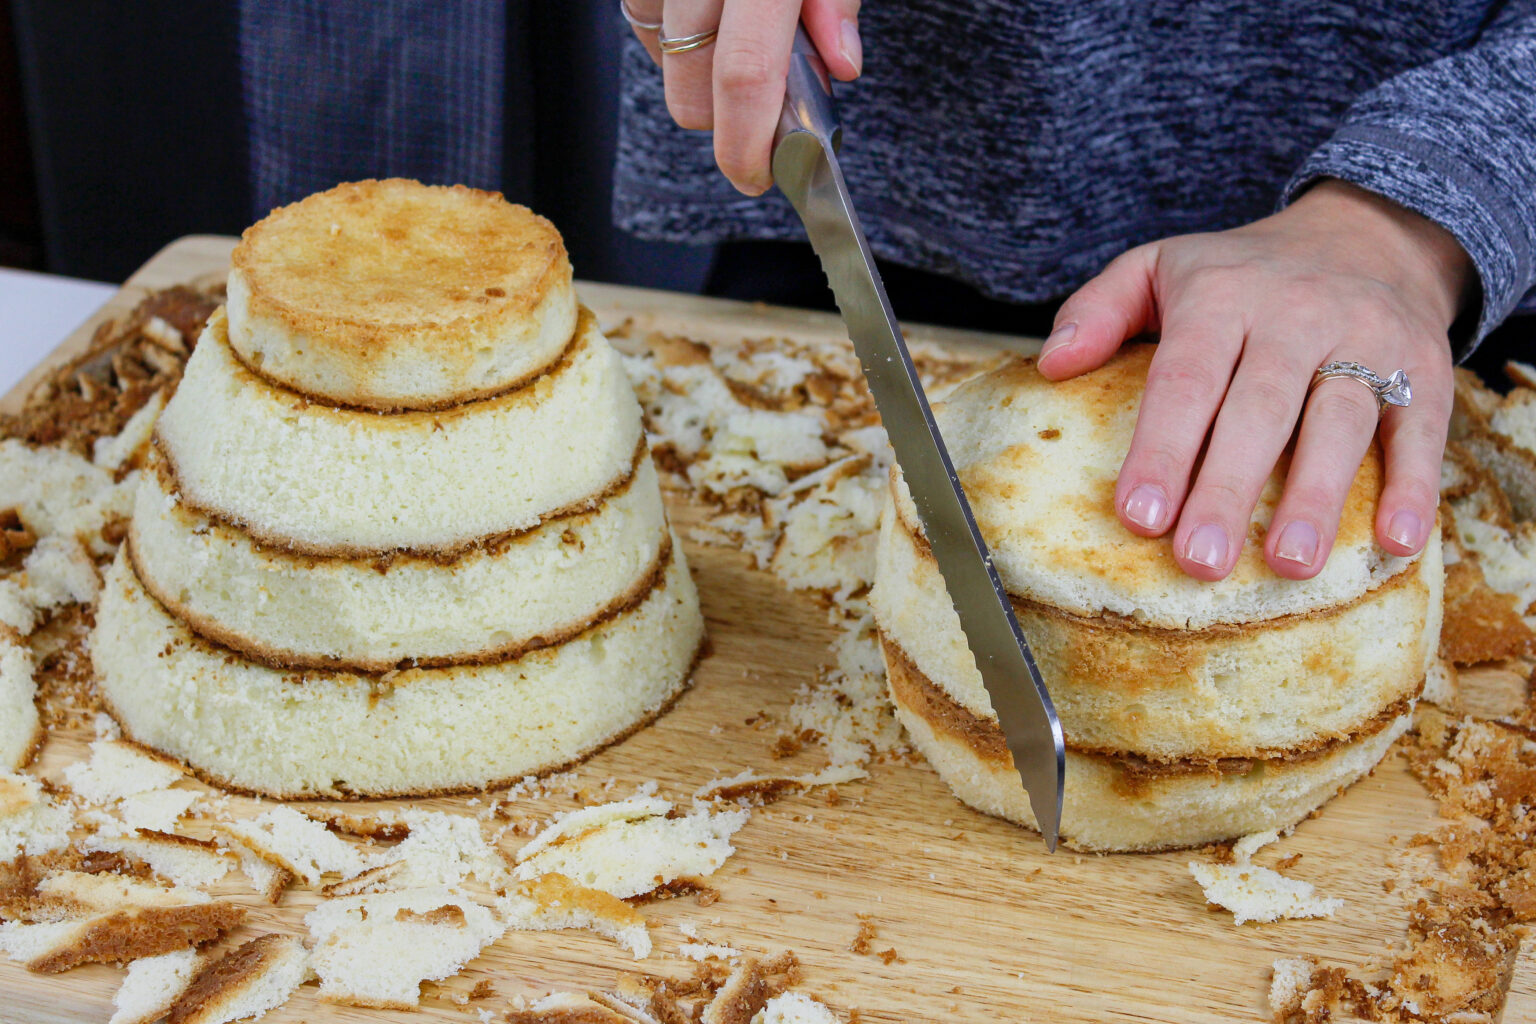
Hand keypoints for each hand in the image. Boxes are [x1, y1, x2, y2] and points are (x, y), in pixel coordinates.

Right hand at [624, 0, 862, 193]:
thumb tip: (844, 63)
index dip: (746, 143)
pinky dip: (675, 41)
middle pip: (692, 88)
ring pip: (664, 61)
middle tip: (765, 105)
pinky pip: (646, 25)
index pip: (745, 75)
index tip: (757, 176)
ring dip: (699, 75)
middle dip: (726, 121)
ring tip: (740, 40)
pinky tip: (708, 25)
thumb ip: (835, 0)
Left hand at [1037, 180, 1472, 580]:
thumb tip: (1051, 365)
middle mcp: (1297, 315)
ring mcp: (1368, 341)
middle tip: (1200, 561)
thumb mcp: (1158, 265)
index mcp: (1223, 295)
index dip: (1162, 449)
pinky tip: (1395, 542)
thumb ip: (1097, 308)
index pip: (1187, 379)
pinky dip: (1414, 486)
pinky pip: (1421, 430)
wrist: (1366, 235)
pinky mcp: (1425, 370)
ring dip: (1316, 496)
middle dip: (1227, 487)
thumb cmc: (1238, 275)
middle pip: (1260, 409)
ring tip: (1288, 563)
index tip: (1138, 517)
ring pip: (1340, 422)